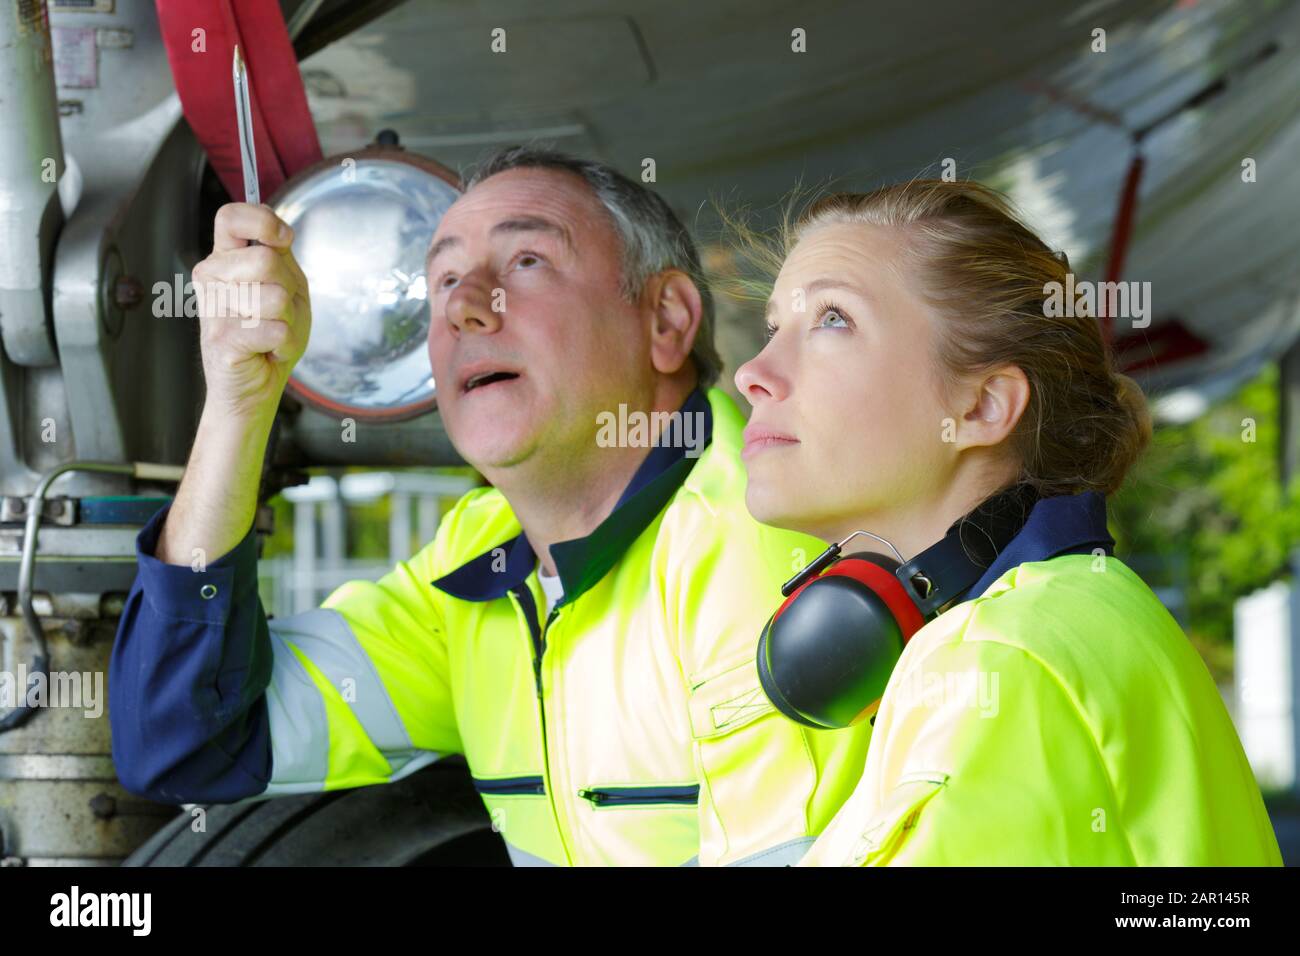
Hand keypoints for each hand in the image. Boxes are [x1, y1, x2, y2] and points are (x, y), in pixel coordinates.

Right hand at [191, 203, 310, 422]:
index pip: (230, 217)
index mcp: (224, 259)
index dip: (262, 221)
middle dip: (287, 289)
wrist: (257, 385)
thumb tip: (279, 235)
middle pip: (265, 260)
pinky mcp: (222, 339)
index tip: (282, 240)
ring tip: (271, 332)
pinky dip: (284, 344)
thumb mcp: (285, 287)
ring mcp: (212, 308)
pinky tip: (268, 351)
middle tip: (279, 311)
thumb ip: (280, 258)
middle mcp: (210, 278)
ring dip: (288, 320)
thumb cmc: (271, 334)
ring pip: (274, 297)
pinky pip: (276, 329)